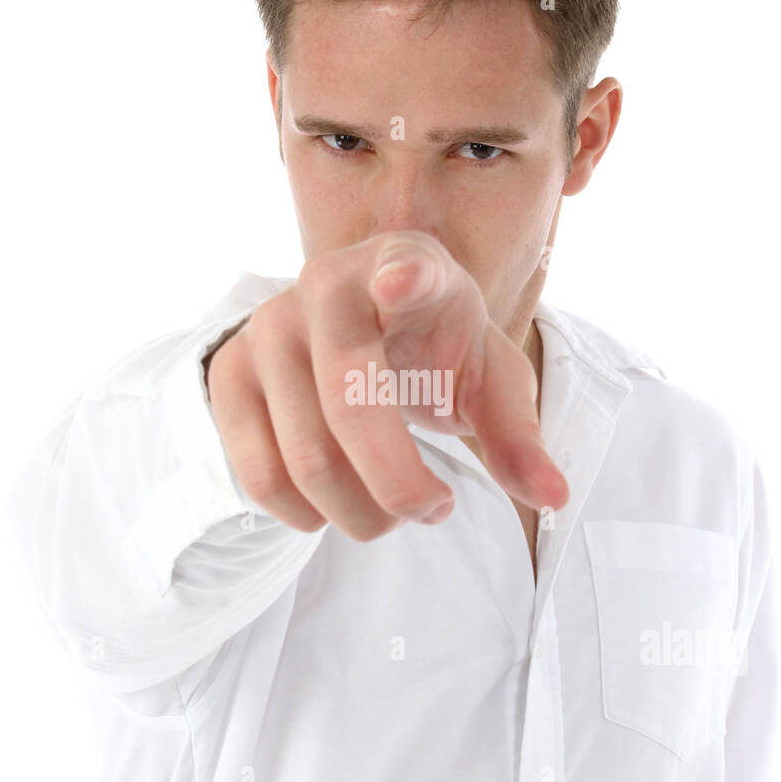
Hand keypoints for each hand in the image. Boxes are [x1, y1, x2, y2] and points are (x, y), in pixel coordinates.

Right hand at [206, 231, 568, 539]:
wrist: (358, 324)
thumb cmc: (435, 348)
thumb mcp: (485, 380)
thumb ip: (516, 437)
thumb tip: (552, 498)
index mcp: (407, 267)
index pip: (404, 267)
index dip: (403, 277)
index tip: (401, 283)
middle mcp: (325, 285)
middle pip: (352, 408)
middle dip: (400, 488)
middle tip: (433, 511)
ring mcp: (266, 327)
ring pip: (307, 460)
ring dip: (359, 514)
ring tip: (390, 511)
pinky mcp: (228, 373)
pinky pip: (259, 474)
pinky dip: (303, 514)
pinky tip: (333, 506)